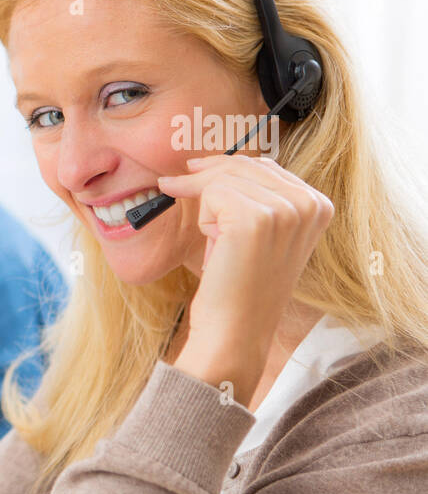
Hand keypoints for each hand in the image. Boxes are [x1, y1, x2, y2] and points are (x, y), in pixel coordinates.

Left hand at [156, 154, 332, 403]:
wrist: (235, 331)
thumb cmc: (239, 286)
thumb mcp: (260, 235)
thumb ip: (258, 199)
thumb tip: (218, 163)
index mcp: (318, 205)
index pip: (266, 166)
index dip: (225, 167)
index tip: (194, 169)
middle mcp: (309, 204)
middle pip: (244, 165)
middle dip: (205, 175)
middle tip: (174, 184)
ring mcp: (286, 210)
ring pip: (224, 177)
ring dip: (205, 203)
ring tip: (215, 240)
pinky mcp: (255, 218)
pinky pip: (212, 191)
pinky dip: (201, 214)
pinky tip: (211, 240)